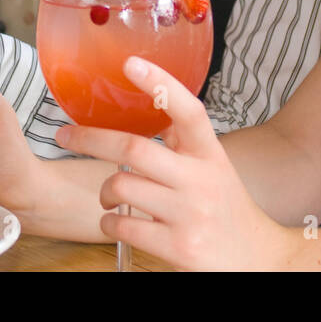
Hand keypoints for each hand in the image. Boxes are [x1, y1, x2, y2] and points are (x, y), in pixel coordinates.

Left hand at [55, 57, 294, 270]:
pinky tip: (116, 222)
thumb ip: (182, 141)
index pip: (188, 111)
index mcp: (210, 154)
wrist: (256, 258)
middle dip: (90, 139)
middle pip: (134, 149)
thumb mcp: (212, 167)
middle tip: (65, 135)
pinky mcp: (177, 247)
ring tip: (107, 196)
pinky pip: (122, 227)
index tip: (130, 63)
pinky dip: (109, 222)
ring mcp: (189, 215)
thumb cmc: (225, 208)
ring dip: (103, 191)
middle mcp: (201, 180)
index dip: (160, 84)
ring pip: (121, 187)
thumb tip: (150, 102)